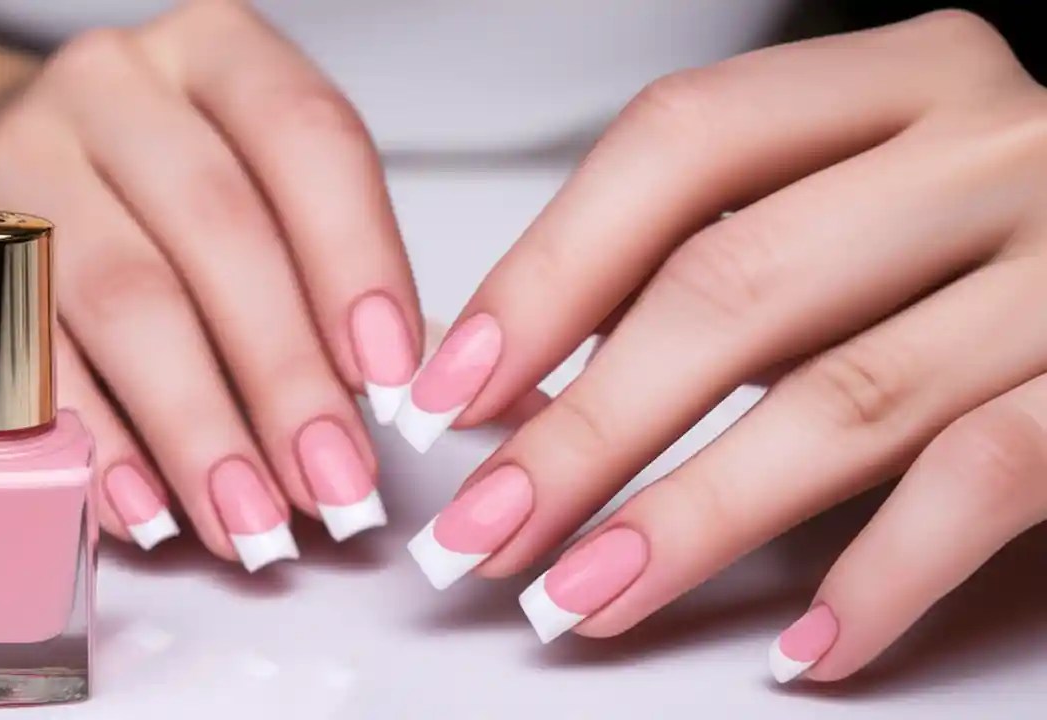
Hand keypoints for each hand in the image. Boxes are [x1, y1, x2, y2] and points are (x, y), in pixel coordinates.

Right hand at [0, 1, 420, 567]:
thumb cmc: (147, 195)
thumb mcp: (251, 191)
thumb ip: (334, 277)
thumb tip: (430, 394)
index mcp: (219, 53)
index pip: (309, 141)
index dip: (361, 262)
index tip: (393, 379)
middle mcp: (115, 85)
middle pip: (221, 232)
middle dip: (287, 376)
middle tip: (334, 485)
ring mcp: (18, 155)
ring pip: (127, 300)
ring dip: (199, 427)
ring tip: (250, 518)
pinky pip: (28, 357)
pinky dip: (97, 444)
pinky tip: (147, 507)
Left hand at [400, 10, 1046, 681]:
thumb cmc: (980, 235)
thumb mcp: (851, 204)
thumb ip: (713, 259)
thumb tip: (518, 374)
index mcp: (896, 80)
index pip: (679, 145)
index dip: (547, 273)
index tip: (458, 389)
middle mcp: (985, 150)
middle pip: (734, 285)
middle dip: (584, 428)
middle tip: (488, 524)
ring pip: (840, 399)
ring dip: (686, 519)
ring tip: (583, 592)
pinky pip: (980, 484)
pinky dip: (876, 576)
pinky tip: (800, 646)